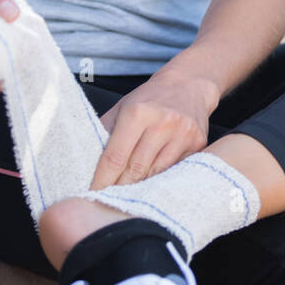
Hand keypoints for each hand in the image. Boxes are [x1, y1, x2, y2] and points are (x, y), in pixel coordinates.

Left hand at [90, 69, 219, 189]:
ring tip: (129, 193)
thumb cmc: (150, 98)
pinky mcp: (197, 143)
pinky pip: (174, 170)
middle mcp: (162, 122)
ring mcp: (182, 134)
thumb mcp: (122, 107)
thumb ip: (105, 131)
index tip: (93, 193)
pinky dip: (161, 178)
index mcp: (137, 113)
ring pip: (155, 174)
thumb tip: (87, 161)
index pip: (115, 156)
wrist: (188, 84)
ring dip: (140, 186)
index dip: (102, 179)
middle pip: (135, 170)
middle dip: (120, 187)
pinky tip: (152, 182)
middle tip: (108, 199)